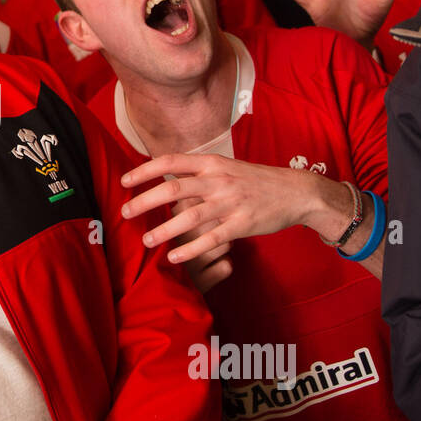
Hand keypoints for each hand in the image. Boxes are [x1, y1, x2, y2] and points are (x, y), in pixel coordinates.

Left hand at [121, 155, 317, 263]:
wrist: (295, 191)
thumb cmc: (254, 181)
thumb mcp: (225, 168)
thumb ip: (197, 175)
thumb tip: (164, 184)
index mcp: (212, 163)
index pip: (171, 162)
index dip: (145, 171)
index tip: (124, 182)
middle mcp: (218, 180)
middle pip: (174, 189)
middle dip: (145, 201)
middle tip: (125, 213)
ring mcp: (231, 203)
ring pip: (190, 217)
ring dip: (165, 230)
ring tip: (146, 241)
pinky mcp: (242, 224)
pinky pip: (212, 239)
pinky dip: (192, 250)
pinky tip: (175, 258)